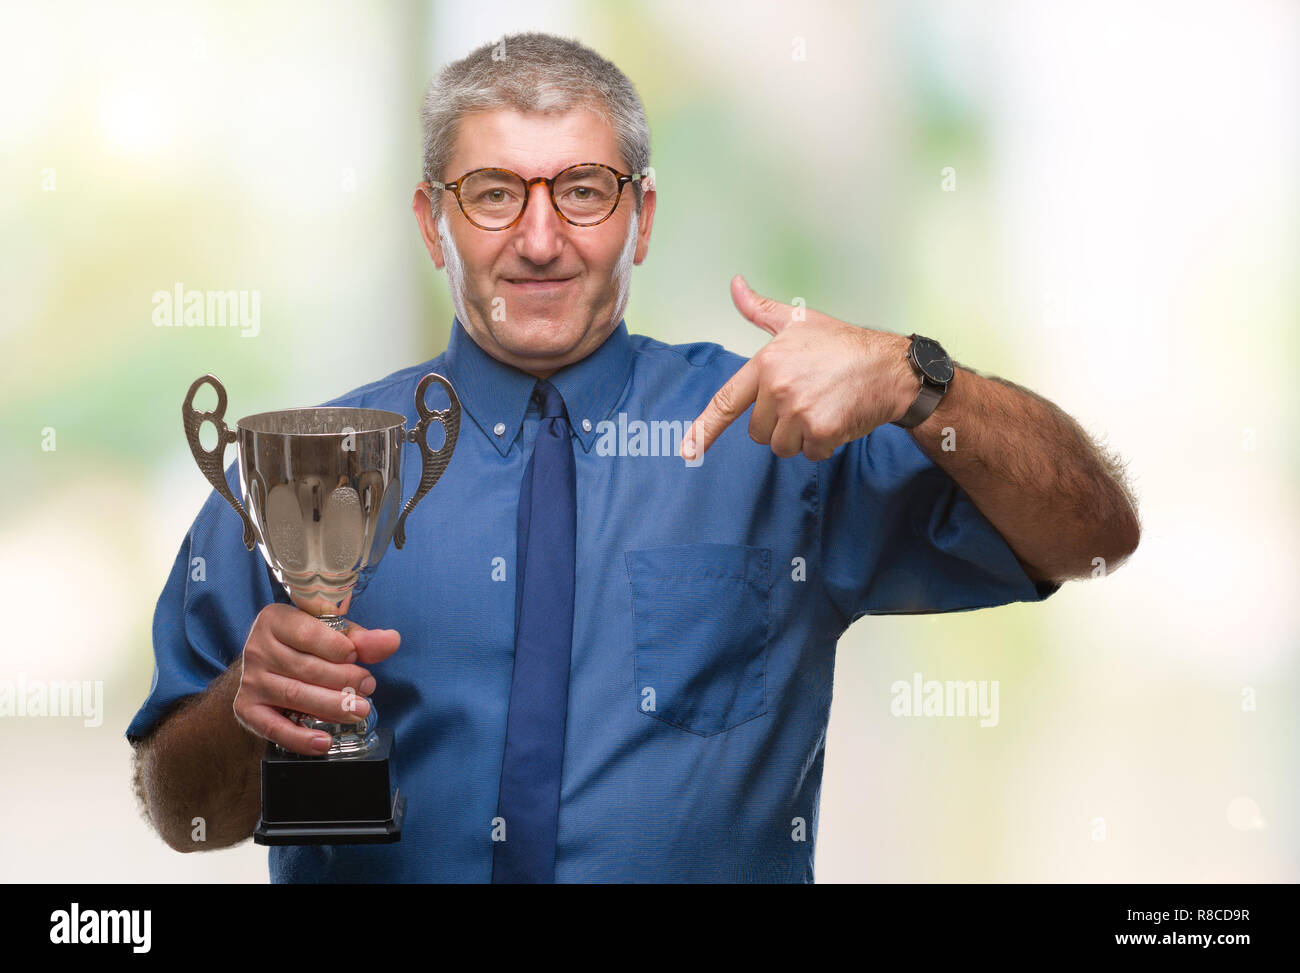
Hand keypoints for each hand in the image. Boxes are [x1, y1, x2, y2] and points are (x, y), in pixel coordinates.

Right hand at [233, 603, 400, 755]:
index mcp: (276, 620)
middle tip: (368, 688)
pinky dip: (299, 738)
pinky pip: (273, 728)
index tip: (356, 657)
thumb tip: (391, 641)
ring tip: (359, 711)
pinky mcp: (247, 709)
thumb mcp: (332, 634)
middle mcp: (257, 648)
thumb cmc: (305, 646)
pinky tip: (323, 742)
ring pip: (294, 695)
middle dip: (344, 680)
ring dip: (331, 706)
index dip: (338, 648)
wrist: (266, 667)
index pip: (308, 633)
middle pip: (305, 667)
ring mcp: (251, 680)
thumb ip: (362, 639)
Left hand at [682, 276, 918, 461]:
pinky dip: (824, 445)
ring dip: (801, 437)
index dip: (704, 430)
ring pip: (782, 446)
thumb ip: (760, 309)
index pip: (726, 401)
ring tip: (823, 409)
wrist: (891, 367)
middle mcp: (777, 388)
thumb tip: (735, 284)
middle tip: (807, 401)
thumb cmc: (844, 345)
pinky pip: (810, 454)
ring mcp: (798, 411)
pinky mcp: (820, 431)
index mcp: (766, 364)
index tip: (686, 451)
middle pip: (758, 431)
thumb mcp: (798, 321)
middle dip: (779, 424)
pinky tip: (838, 420)